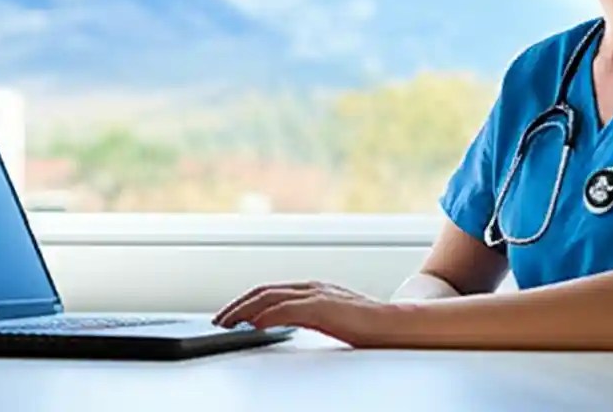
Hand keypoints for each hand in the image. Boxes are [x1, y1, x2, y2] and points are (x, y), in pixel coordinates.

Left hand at [212, 281, 395, 346]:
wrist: (392, 325)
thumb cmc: (366, 325)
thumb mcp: (329, 319)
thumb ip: (305, 317)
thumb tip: (277, 325)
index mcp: (312, 288)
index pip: (269, 291)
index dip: (246, 301)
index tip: (229, 315)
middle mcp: (311, 287)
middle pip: (264, 291)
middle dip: (238, 305)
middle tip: (219, 321)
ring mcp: (316, 295)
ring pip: (270, 298)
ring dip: (244, 310)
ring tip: (229, 324)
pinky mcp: (323, 308)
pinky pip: (287, 310)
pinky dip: (266, 316)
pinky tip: (255, 325)